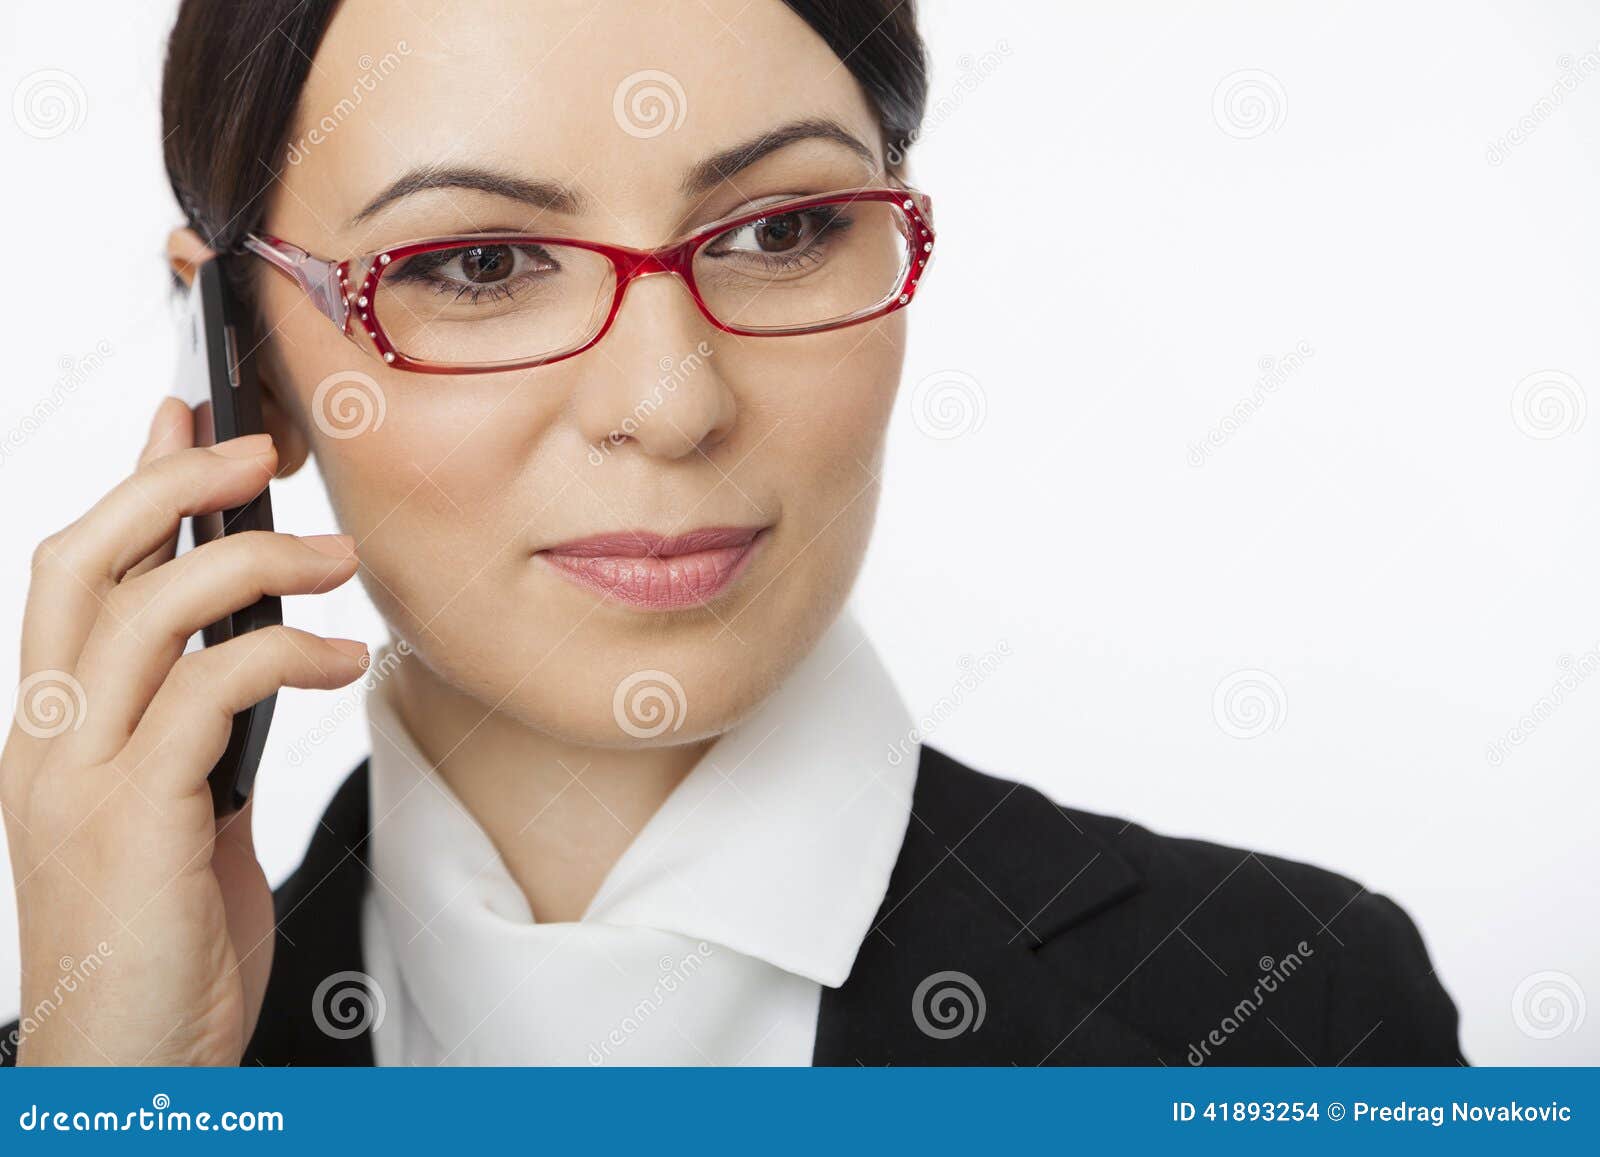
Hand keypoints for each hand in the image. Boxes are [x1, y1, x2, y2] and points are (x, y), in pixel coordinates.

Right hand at [2, 397, 367, 1064]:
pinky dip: (283, 654)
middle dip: (169, 482)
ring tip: (338, 557)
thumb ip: (191, 735)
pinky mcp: (131, 817)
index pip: (72, 576)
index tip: (186, 422)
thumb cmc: (165, 942)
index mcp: (51, 732)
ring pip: (146, 610)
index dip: (127, 486)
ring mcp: (76, 777)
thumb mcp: (176, 816)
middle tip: (260, 451)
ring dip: (252, 562)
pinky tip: (340, 658)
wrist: (129, 1072)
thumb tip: (244, 654)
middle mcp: (42, 740)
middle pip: (79, 560)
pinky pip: (210, 690)